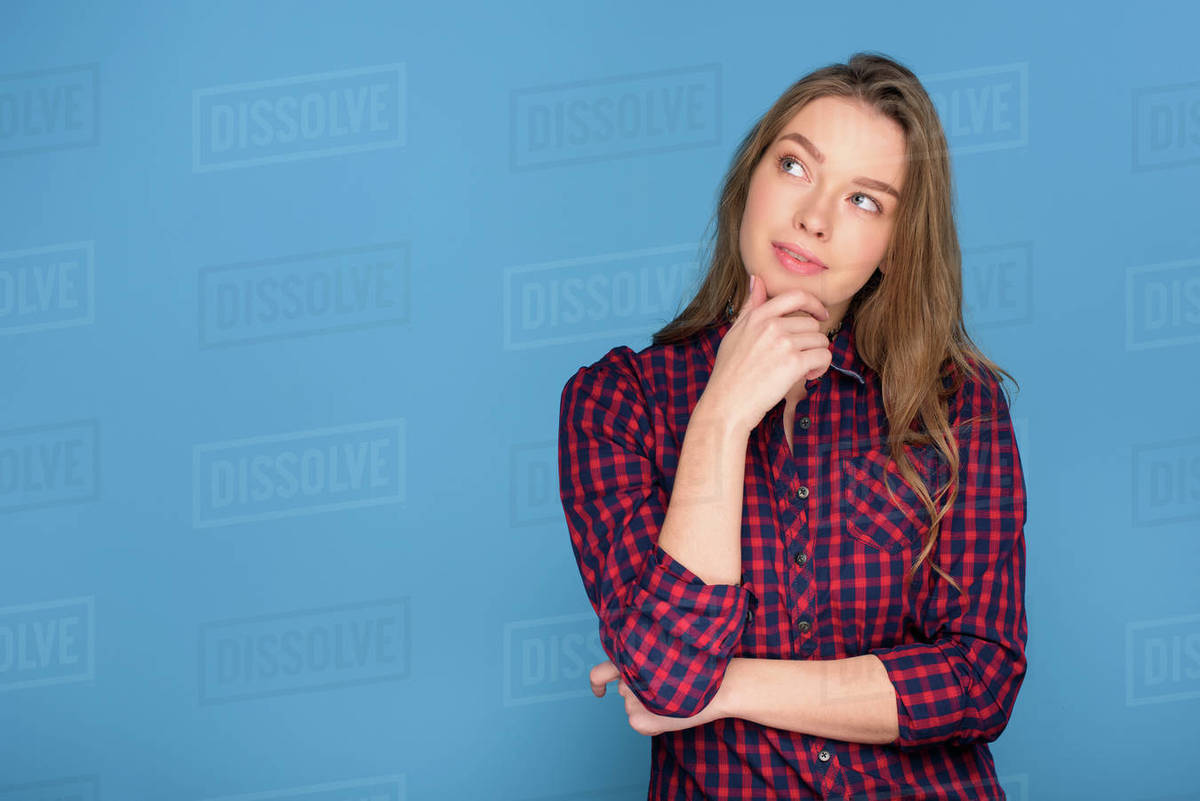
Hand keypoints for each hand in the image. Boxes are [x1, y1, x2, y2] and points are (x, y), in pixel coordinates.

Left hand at [589, 659, 723, 735]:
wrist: (720, 685)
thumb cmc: (698, 669)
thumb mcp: (668, 656)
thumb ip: (645, 664)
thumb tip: (630, 684)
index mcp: (632, 657)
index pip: (600, 674)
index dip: (597, 684)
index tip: (600, 692)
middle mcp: (627, 676)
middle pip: (623, 689)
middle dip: (639, 691)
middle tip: (666, 690)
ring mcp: (630, 697)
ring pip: (631, 706)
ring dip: (647, 705)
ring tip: (674, 699)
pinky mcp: (637, 717)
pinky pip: (638, 723)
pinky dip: (653, 724)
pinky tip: (671, 715)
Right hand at [701, 274, 832, 433]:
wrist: (726, 404)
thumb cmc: (729, 373)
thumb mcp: (734, 334)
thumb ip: (749, 307)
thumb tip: (756, 279)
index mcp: (757, 316)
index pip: (796, 296)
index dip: (814, 304)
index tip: (821, 314)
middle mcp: (771, 325)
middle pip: (812, 323)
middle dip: (810, 341)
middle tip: (799, 358)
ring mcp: (783, 343)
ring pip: (820, 341)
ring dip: (816, 356)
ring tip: (801, 370)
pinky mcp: (794, 363)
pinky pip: (823, 357)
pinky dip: (820, 369)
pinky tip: (806, 377)